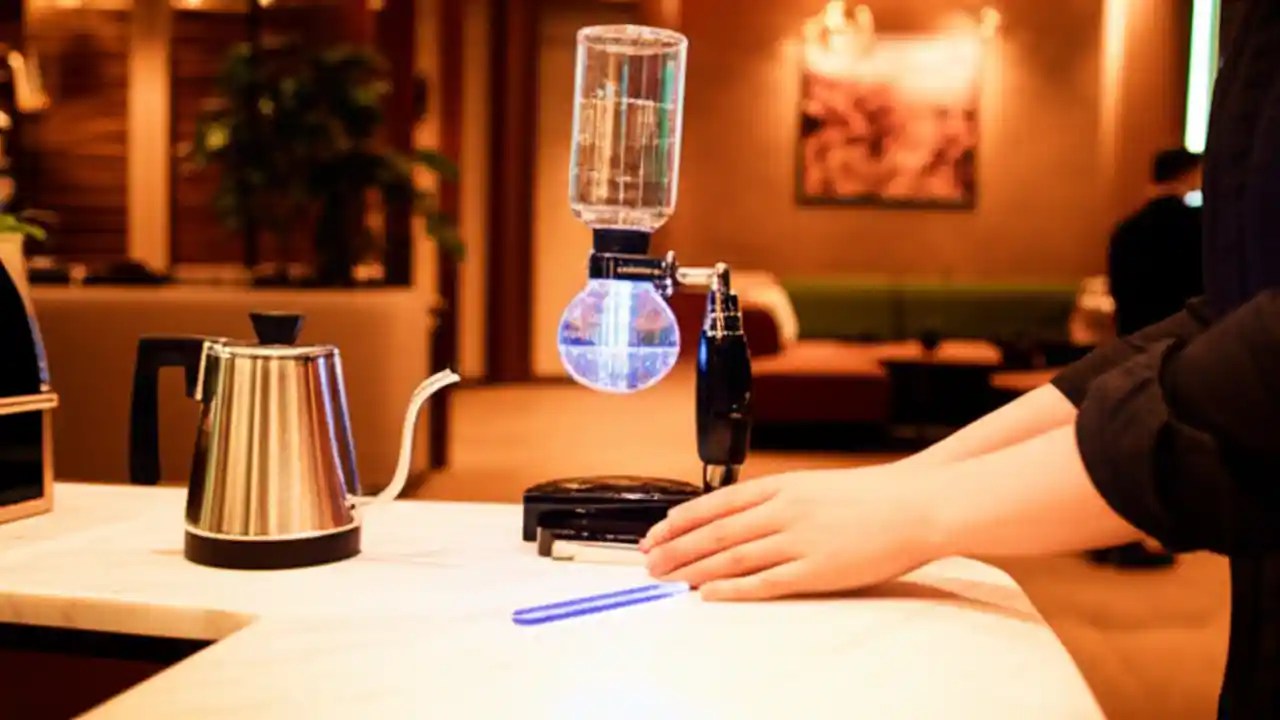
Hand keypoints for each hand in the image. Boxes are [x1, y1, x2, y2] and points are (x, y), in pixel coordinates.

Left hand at [640, 467, 945, 600]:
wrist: (917, 504)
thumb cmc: (871, 497)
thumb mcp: (814, 486)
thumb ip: (777, 500)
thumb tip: (738, 516)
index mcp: (782, 486)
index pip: (717, 502)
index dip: (681, 519)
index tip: (656, 531)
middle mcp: (783, 510)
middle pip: (715, 530)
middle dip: (676, 546)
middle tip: (648, 560)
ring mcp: (798, 540)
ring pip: (731, 555)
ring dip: (694, 566)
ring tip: (667, 576)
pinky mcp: (816, 569)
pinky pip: (765, 581)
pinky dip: (732, 586)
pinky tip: (708, 591)